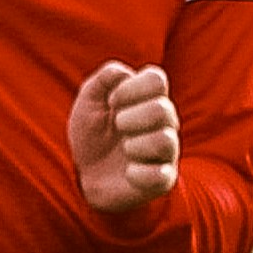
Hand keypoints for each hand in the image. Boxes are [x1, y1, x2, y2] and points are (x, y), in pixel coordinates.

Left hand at [69, 60, 180, 215]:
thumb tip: (123, 73)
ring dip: (136, 145)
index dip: (130, 88)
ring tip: (125, 149)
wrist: (86, 174)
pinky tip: (128, 172)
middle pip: (162, 109)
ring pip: (165, 140)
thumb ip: (104, 79)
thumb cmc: (92, 133)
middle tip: (117, 126)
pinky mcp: (162, 179)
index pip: (156, 79)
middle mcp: (164, 122)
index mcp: (149, 98)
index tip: (112, 101)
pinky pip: (162, 175)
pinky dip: (138, 174)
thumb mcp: (89, 102)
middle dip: (130, 118)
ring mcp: (166, 151)